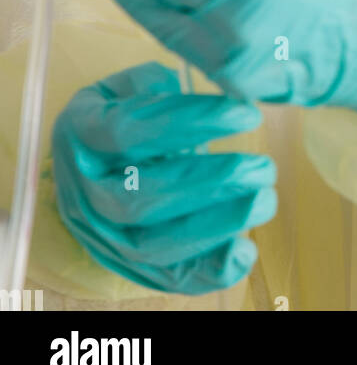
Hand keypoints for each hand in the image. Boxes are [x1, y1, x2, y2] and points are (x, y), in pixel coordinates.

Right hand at [51, 63, 276, 294]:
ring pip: (151, 245)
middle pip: (141, 198)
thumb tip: (205, 89)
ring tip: (265, 200)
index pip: (130, 131)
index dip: (190, 122)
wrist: (90, 161)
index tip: (245, 113)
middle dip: (210, 184)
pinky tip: (246, 250)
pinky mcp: (123, 263)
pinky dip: (207, 271)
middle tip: (263, 168)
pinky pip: (163, 279)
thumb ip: (160, 86)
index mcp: (83, 132)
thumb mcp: (129, 86)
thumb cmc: (123, 113)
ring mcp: (100, 233)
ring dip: (215, 226)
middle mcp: (83, 190)